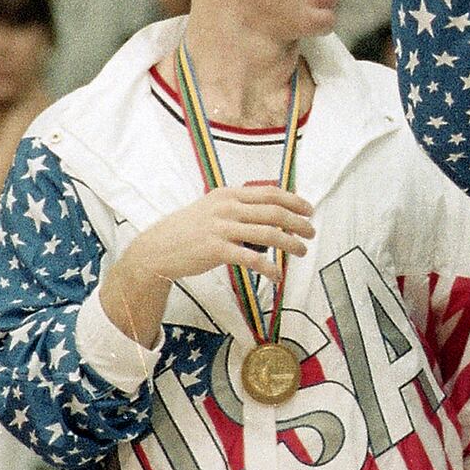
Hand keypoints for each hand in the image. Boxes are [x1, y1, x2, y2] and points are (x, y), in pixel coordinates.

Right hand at [130, 185, 313, 286]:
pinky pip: (252, 258)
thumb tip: (269, 216)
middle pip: (274, 212)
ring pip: (268, 234)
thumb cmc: (188, 229)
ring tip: (301, 251)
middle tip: (311, 232)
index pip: (269, 192)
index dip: (294, 200)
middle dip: (298, 222)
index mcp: (228, 194)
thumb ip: (238, 208)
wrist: (159, 248)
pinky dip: (269, 268)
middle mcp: (227, 207)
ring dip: (290, 244)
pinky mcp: (217, 250)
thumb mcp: (212, 209)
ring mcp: (222, 228)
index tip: (308, 210)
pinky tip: (277, 276)